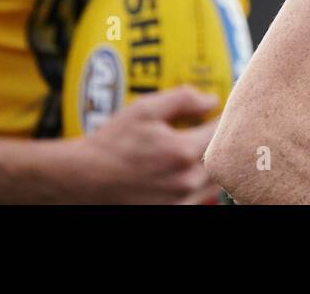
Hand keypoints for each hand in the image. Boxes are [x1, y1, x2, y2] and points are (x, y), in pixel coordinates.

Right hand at [76, 85, 223, 203]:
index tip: (221, 110)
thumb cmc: (112, 142)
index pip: (223, 129)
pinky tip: (188, 168)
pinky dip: (201, 180)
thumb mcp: (145, 109)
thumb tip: (212, 101)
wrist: (85, 177)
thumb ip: (183, 99)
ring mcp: (181, 199)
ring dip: (213, 160)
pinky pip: (201, 195)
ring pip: (215, 178)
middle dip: (221, 140)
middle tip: (213, 128)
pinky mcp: (175, 210)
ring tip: (200, 147)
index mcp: (183, 150)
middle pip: (223, 156)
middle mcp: (186, 179)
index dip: (224, 117)